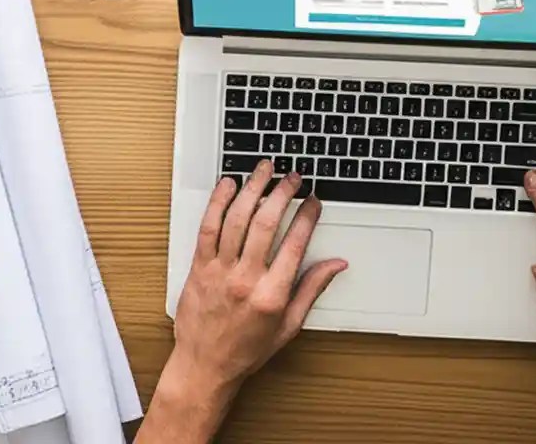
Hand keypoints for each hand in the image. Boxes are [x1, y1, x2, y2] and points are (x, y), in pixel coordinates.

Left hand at [138, 162, 346, 443]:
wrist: (205, 366)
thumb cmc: (247, 350)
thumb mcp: (290, 325)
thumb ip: (312, 289)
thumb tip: (336, 264)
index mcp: (272, 295)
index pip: (295, 244)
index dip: (307, 216)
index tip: (313, 201)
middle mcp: (245, 279)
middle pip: (265, 223)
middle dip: (282, 193)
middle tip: (292, 177)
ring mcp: (219, 271)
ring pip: (236, 219)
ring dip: (251, 189)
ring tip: (263, 170)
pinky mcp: (199, 268)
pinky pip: (207, 228)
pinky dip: (217, 203)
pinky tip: (227, 186)